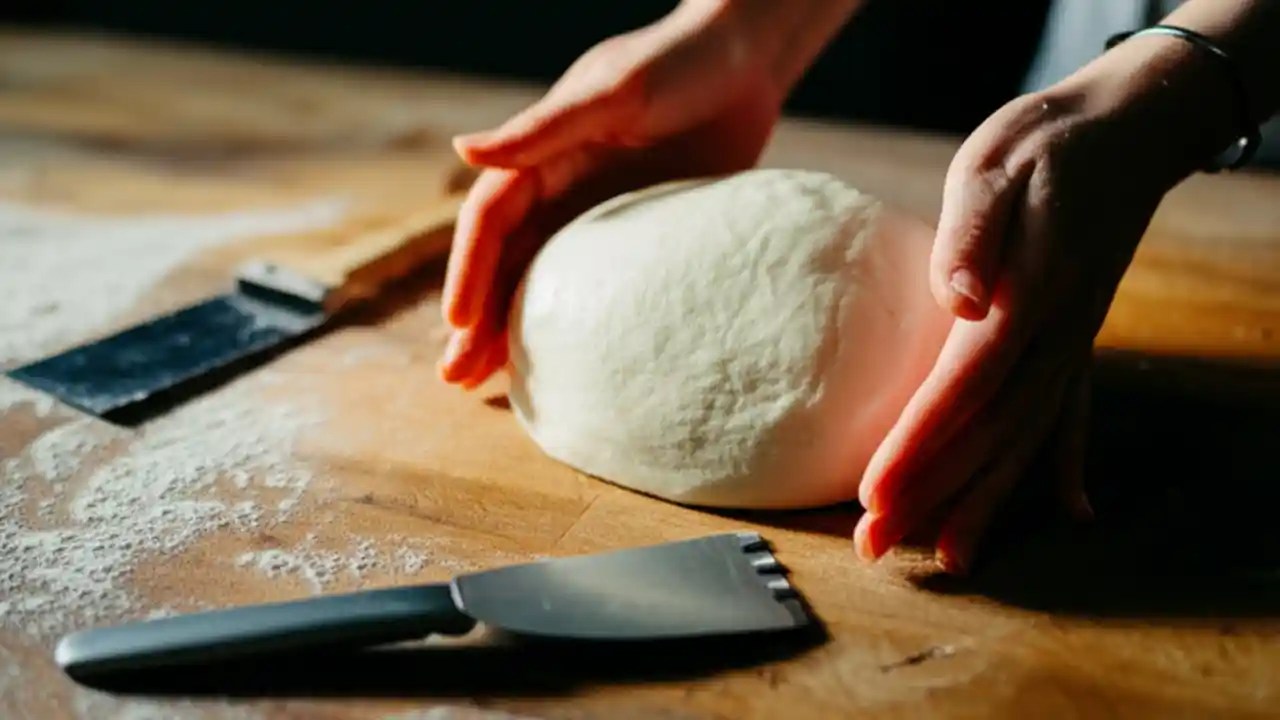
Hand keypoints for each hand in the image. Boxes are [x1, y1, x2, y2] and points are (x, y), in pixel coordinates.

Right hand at [438, 1, 784, 387]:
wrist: (747, 62)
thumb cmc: (678, 63)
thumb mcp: (614, 93)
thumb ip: (543, 128)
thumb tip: (463, 152)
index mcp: (541, 153)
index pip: (490, 219)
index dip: (468, 269)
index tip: (457, 320)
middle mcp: (558, 186)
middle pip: (504, 260)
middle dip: (475, 317)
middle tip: (454, 376)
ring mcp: (596, 213)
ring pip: (542, 280)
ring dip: (511, 328)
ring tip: (485, 385)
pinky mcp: (637, 232)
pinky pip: (596, 285)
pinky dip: (573, 321)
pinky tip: (565, 360)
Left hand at [852, 33, 1238, 573]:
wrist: (1122, 132)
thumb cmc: (1043, 145)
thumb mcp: (994, 164)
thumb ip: (972, 232)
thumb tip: (958, 298)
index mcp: (1025, 295)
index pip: (963, 388)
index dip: (919, 448)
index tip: (874, 496)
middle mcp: (1054, 336)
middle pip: (988, 433)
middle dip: (930, 496)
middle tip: (874, 547)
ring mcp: (1072, 344)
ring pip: (1025, 440)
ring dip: (984, 500)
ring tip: (948, 559)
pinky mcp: (1076, 340)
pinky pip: (1071, 416)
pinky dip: (1063, 466)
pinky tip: (1069, 511)